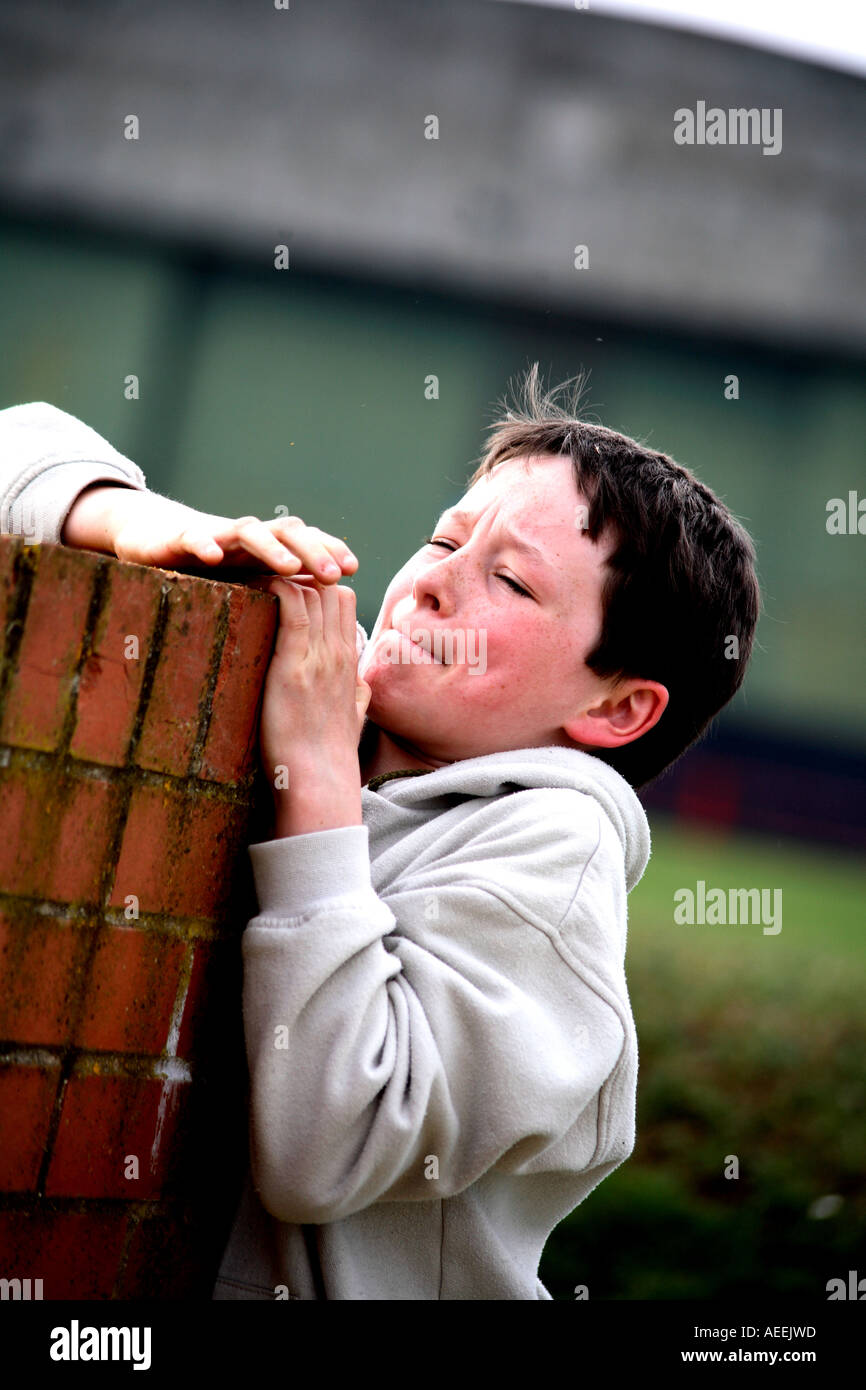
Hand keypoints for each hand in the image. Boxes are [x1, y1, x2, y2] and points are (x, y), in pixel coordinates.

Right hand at [63, 483, 357, 583]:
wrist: (153, 538)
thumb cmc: (210, 569)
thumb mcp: (250, 582)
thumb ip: (284, 592)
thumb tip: (330, 615)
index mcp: (268, 548)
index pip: (307, 542)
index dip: (329, 550)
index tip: (353, 569)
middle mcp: (247, 538)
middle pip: (287, 532)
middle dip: (312, 551)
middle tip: (332, 574)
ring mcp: (215, 535)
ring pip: (248, 531)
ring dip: (270, 547)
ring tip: (288, 566)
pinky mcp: (179, 538)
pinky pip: (193, 537)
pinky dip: (203, 543)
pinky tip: (214, 557)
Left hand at [258, 576, 371, 834]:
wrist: (319, 781)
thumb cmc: (329, 755)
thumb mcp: (353, 718)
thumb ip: (357, 697)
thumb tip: (359, 687)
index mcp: (349, 662)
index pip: (343, 600)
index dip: (318, 584)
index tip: (289, 586)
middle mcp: (338, 653)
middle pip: (329, 588)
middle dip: (299, 574)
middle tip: (264, 573)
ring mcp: (319, 657)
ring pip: (312, 591)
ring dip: (284, 576)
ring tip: (253, 574)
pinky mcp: (294, 665)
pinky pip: (292, 609)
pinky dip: (276, 587)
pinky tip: (257, 583)